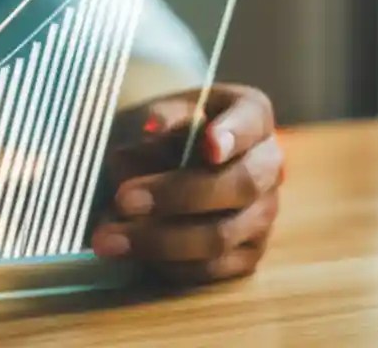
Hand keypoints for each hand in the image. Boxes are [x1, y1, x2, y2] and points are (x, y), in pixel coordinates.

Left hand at [91, 84, 282, 283]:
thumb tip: (153, 127)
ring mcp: (263, 212)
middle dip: (177, 195)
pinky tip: (133, 253)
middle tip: (124, 199)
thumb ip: (160, 118)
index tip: (209, 146)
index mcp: (252, 115)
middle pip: (238, 186)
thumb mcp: (160, 110)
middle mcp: (268, 165)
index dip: (233, 135)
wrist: (169, 161)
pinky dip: (169, 263)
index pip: (250, 121)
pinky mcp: (248, 253)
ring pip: (221, 235)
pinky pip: (212, 268)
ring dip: (160, 240)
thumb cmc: (166, 129)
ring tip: (109, 237)